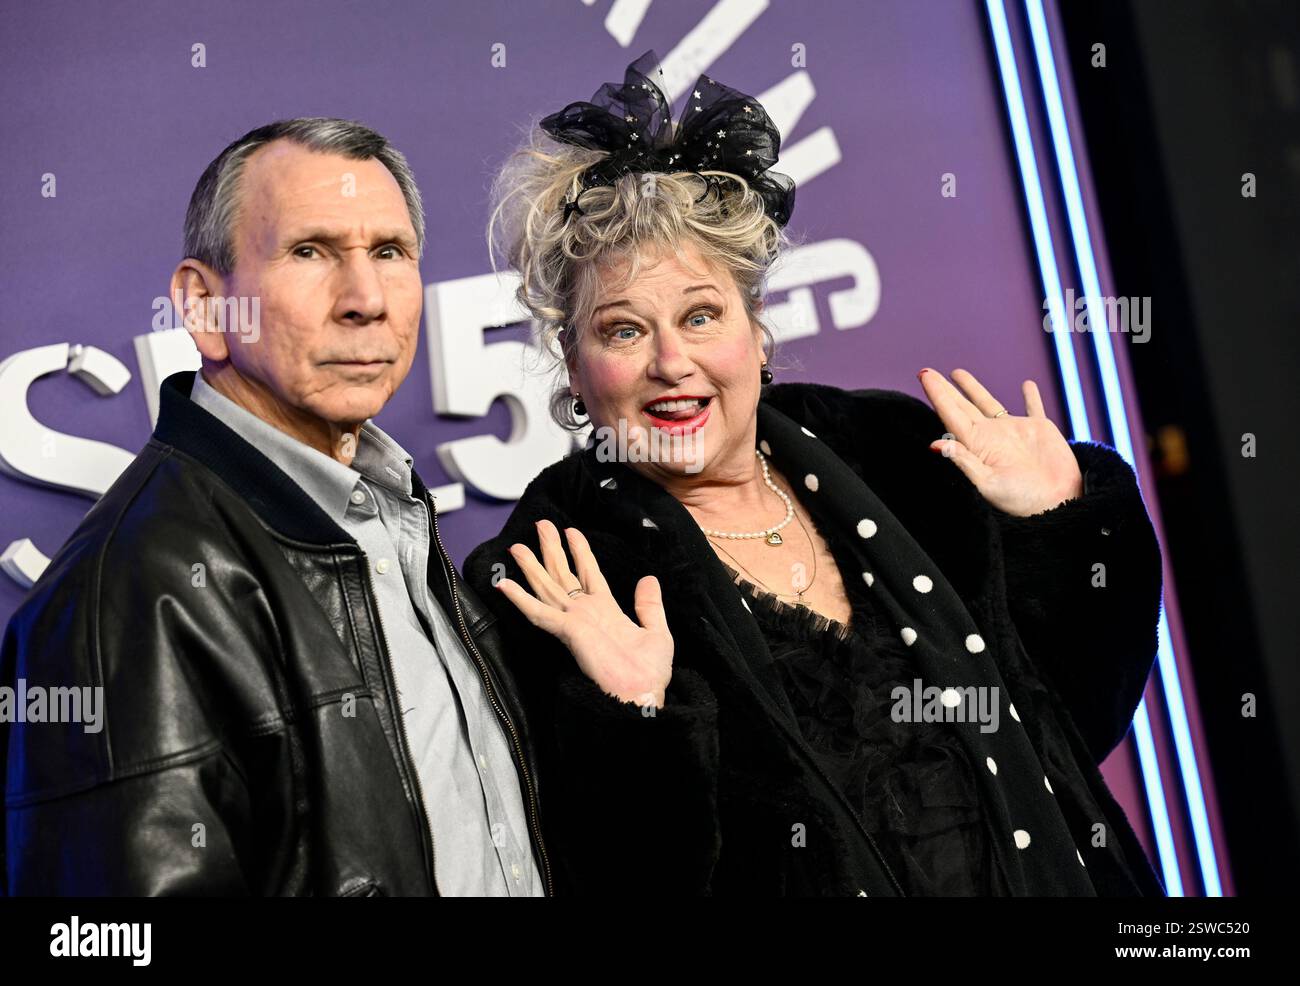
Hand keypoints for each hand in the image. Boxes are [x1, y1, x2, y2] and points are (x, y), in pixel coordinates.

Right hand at [495, 519, 673, 707]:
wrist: (642, 696)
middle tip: (540, 524)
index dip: (580, 551)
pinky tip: (505, 584)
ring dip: (531, 567)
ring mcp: (574, 622)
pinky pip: (540, 612)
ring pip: (547, 588)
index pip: (589, 573)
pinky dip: (521, 599)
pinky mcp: (567, 632)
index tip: (571, 530)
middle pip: (562, 575)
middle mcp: (586, 613)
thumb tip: (649, 578)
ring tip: (517, 546)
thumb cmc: (650, 673)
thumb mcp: (657, 631)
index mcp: (606, 610)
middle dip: (551, 550)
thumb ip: (649, 605)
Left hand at [918, 368, 1083, 516]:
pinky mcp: (1039, 429)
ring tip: (958, 373)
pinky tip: (1027, 385)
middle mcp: (991, 436)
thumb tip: (934, 444)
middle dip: (946, 390)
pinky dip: (1030, 397)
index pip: (950, 415)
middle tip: (929, 373)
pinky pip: (1033, 407)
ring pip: (989, 403)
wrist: (1058, 504)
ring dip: (974, 389)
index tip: (923, 374)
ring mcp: (1013, 431)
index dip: (936, 395)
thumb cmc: (1021, 501)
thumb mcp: (988, 483)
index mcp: (977, 445)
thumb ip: (964, 462)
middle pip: (963, 406)